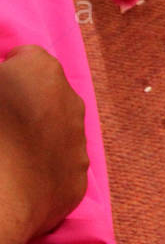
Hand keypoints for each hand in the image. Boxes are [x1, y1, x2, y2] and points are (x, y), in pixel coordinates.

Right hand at [0, 46, 89, 243]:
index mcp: (41, 71)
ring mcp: (78, 145)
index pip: (23, 58)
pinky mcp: (76, 184)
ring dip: (33, 139)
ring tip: (4, 158)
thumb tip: (2, 74)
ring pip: (55, 133)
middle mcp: (71, 102)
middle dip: (22, 105)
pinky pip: (56, 172)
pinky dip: (39, 175)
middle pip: (44, 96)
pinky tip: (14, 185)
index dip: (4, 72)